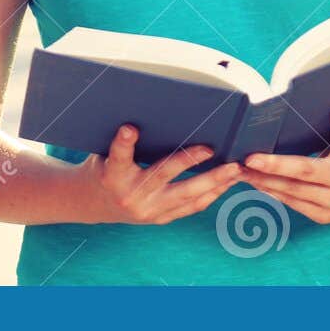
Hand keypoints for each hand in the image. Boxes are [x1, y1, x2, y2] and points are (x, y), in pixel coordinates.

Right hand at [76, 124, 242, 224]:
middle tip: (210, 149)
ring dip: (213, 182)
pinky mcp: (160, 218)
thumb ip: (124, 142)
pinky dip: (210, 195)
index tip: (130, 128)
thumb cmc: (105, 169)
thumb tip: (149, 112)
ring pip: (186, 196)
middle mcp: (131, 194)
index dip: (124, 143)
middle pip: (163, 176)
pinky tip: (225, 184)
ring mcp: (148, 210)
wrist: (95, 204)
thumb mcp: (105, 153)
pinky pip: (190, 207)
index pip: (119, 156)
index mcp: (112, 175)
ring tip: (234, 169)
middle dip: (189, 162)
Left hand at [238, 106, 329, 223]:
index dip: (293, 153)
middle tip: (244, 160)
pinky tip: (258, 183)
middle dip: (268, 170)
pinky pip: (295, 204)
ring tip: (242, 171)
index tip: (268, 149)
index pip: (320, 155)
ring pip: (292, 194)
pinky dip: (275, 193)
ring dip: (264, 183)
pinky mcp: (326, 218)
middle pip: (299, 178)